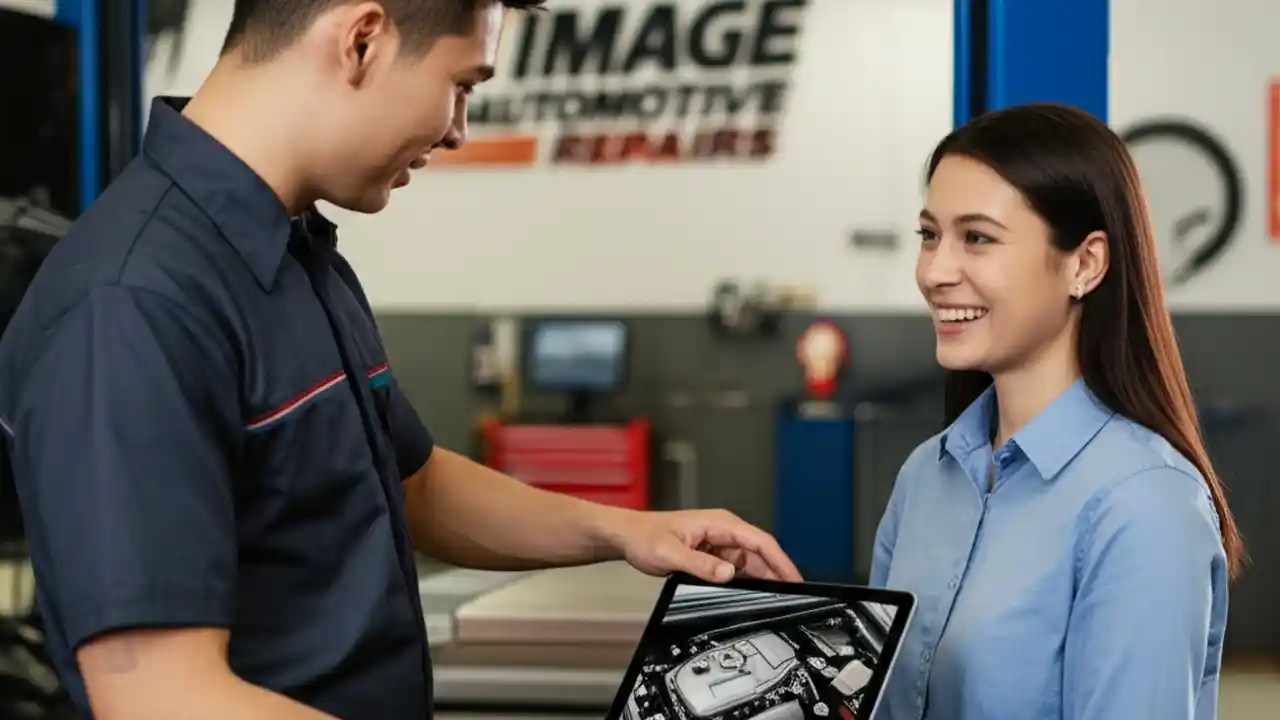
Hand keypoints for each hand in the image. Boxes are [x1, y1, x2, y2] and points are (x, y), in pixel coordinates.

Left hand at [613, 509, 803, 583]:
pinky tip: (753, 593)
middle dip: (777, 572)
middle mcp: (724, 530)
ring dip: (763, 578)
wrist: (628, 535)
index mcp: (719, 523)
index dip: (780, 560)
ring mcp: (719, 542)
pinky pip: (738, 567)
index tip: (794, 578)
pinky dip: (748, 580)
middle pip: (761, 553)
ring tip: (776, 598)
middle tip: (793, 596)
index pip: (760, 541)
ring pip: (751, 562)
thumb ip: (699, 564)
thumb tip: (728, 573)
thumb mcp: (670, 553)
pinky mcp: (713, 553)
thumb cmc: (645, 537)